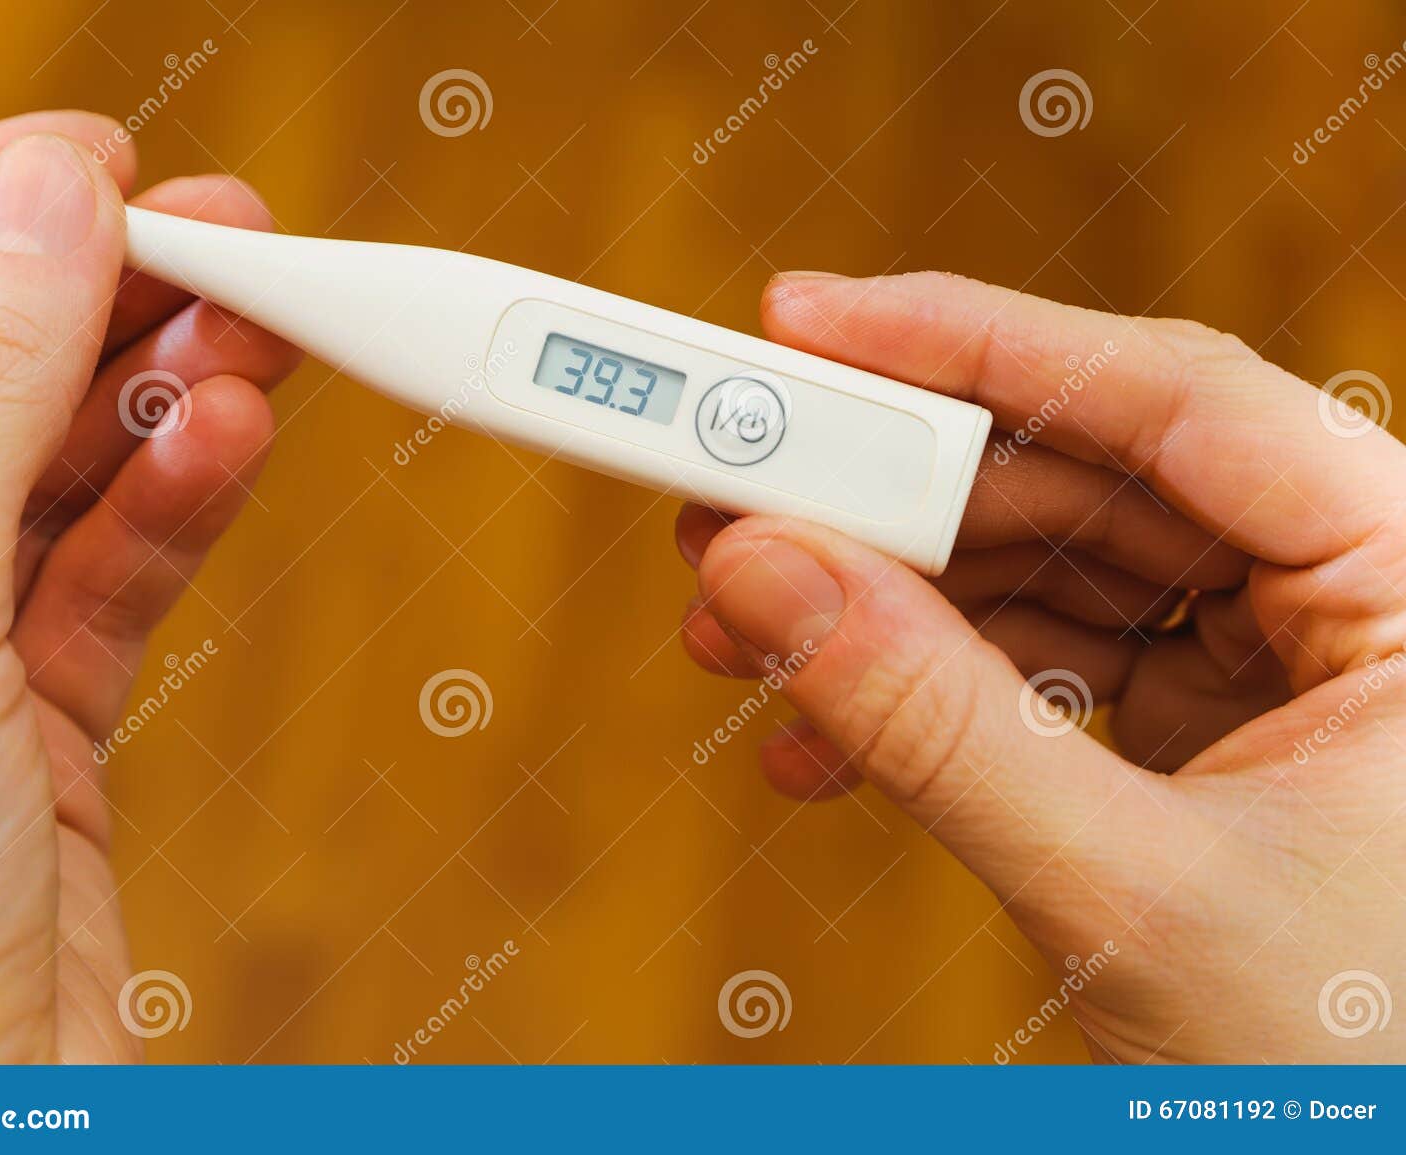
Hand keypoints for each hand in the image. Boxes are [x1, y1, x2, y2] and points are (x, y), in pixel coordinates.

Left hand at [0, 112, 299, 1061]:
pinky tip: (227, 446)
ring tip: (255, 335)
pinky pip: (112, 578)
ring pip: (55, 480)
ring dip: (158, 402)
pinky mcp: (36, 723)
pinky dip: (177, 509)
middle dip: (92, 305)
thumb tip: (41, 214)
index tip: (84, 167)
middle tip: (221, 237)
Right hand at [678, 270, 1405, 1062]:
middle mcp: (1352, 602)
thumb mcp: (1132, 891)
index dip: (976, 344)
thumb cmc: (1351, 1077)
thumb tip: (764, 572)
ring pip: (1049, 571)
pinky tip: (821, 733)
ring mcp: (1273, 673)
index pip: (1182, 399)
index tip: (805, 323)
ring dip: (884, 601)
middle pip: (1089, 477)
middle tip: (737, 491)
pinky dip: (926, 693)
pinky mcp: (1205, 739)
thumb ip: (936, 726)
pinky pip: (1044, 667)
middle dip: (893, 498)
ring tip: (747, 625)